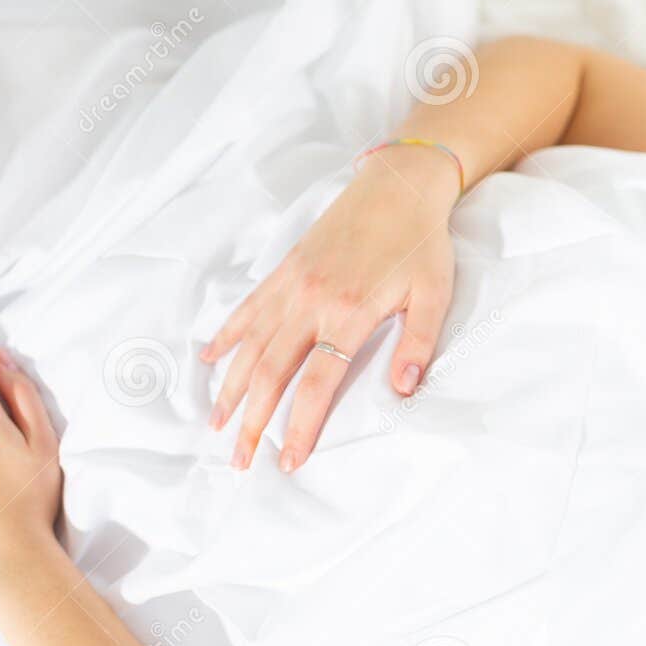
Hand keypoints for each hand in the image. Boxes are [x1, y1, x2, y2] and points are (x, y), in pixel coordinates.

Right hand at [200, 147, 457, 471]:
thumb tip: (402, 390)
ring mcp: (292, 285)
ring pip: (250, 346)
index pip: (315, 385)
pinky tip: (210, 360)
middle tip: (238, 460)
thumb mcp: (435, 295)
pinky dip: (227, 335)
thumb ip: (417, 345)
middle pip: (271, 374)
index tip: (288, 460)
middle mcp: (311, 302)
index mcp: (349, 314)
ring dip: (230, 388)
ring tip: (216, 423)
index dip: (299, 427)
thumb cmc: (421, 243)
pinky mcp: (284, 269)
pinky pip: (248, 309)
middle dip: (252, 422)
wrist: (398, 185)